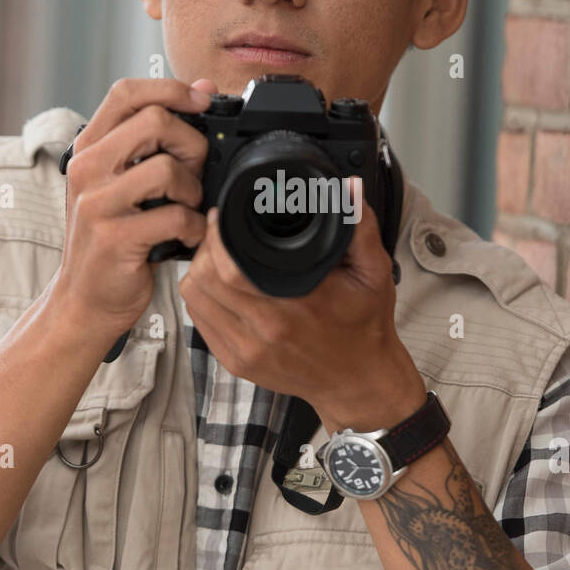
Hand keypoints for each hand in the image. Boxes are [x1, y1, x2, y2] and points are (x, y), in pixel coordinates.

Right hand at [49, 75, 217, 349]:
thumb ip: (157, 138)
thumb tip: (204, 89)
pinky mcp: (114, 237)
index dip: (170, 89)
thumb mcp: (125, 181)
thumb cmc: (112, 238)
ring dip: (193, 191)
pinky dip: (193, 228)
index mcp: (88, 148)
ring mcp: (97, 203)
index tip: (202, 102)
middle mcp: (86, 169)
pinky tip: (185, 237)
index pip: (127, 92)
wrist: (85, 300)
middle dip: (192, 144)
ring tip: (186, 209)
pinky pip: (175, 216)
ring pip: (168, 169)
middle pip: (155, 121)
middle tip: (194, 173)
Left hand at [178, 180, 426, 429]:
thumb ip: (360, 227)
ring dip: (199, 272)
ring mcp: (245, 350)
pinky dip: (202, 298)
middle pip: (203, 279)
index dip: (216, 235)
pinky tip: (219, 287)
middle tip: (219, 234)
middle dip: (205, 248)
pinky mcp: (235, 362)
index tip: (223, 216)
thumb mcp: (374, 273)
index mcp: (294, 306)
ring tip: (218, 258)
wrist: (358, 381)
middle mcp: (264, 330)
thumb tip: (348, 188)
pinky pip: (199, 321)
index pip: (229, 267)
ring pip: (194, 298)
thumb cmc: (364, 327)